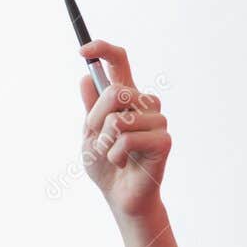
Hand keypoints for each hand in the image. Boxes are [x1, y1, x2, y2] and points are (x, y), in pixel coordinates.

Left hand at [77, 40, 171, 218]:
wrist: (120, 195)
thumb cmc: (106, 165)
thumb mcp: (90, 134)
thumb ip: (91, 108)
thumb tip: (85, 78)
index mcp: (127, 97)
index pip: (120, 62)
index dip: (103, 50)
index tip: (83, 51)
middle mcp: (145, 104)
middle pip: (117, 91)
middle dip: (96, 119)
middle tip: (99, 139)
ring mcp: (157, 121)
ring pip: (119, 119)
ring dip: (105, 142)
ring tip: (113, 154)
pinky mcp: (164, 140)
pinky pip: (127, 139)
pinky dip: (115, 154)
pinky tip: (122, 163)